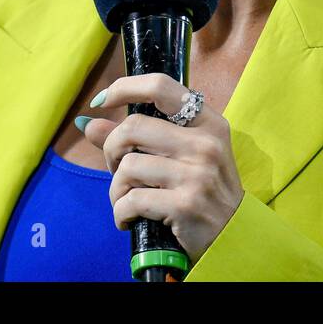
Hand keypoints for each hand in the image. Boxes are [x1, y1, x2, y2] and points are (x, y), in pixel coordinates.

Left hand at [77, 74, 243, 262]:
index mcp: (208, 123)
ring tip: (126, 200)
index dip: (124, 88)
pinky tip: (128, 219)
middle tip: (118, 169)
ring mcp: (197, 174)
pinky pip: (131, 200)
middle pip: (133, 127)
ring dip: (116, 189)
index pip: (160, 86)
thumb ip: (137, 139)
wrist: (234, 237)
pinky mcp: (185, 205)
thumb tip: (87, 123)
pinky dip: (120, 212)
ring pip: (128, 166)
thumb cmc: (203, 192)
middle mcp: (205, 144)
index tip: (102, 101)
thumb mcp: (182, 158)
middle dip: (112, 149)